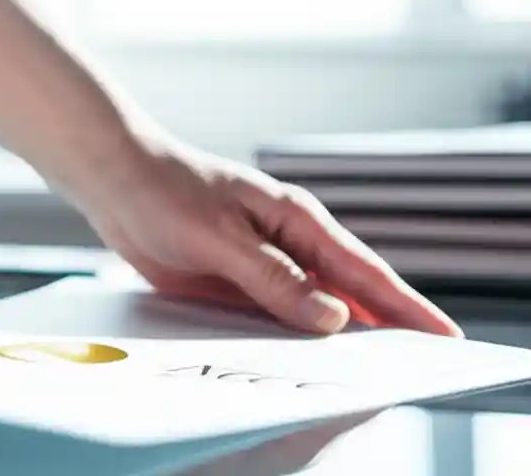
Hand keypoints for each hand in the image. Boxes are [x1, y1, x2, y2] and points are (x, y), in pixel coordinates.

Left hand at [83, 136, 460, 335]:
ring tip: (365, 378)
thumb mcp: (220, 239)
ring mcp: (262, 263)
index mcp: (297, 221)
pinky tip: (295, 364)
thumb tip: (334, 318)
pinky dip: (287, 339)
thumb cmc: (166, 191)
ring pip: (309, 311)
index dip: (406, 306)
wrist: (114, 179)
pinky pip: (269, 317)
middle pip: (346, 295)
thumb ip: (274, 279)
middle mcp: (287, 243)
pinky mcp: (232, 280)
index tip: (444, 335)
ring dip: (331, 340)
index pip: (364, 271)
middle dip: (382, 330)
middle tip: (415, 370)